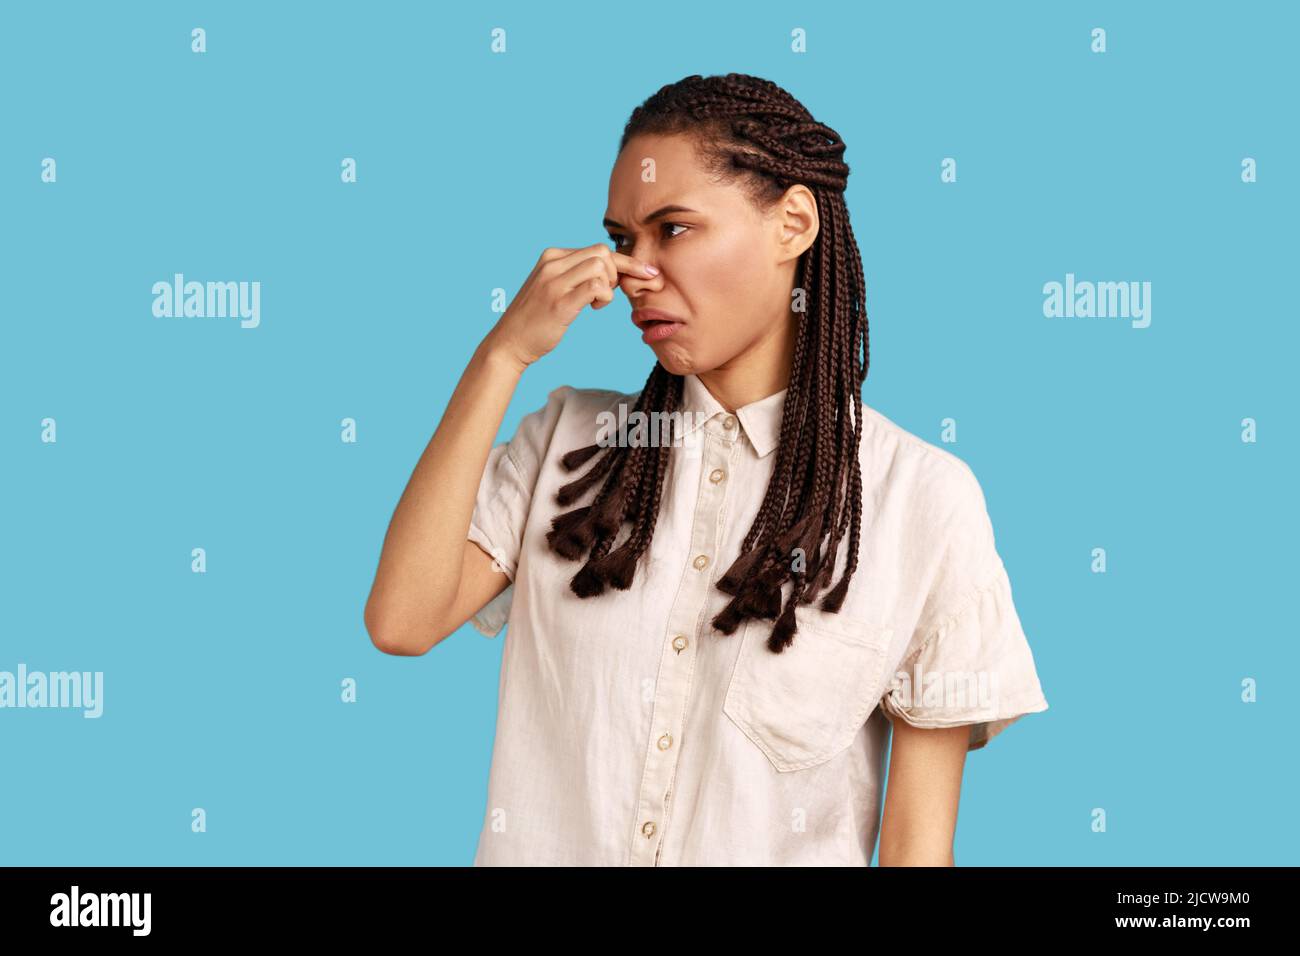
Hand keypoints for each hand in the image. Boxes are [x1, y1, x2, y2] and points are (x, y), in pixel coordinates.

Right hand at [485, 244, 657, 369]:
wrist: (509, 342)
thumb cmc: (536, 318)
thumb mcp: (554, 287)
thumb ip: (576, 274)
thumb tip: (611, 269)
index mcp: (552, 256)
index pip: (597, 248)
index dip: (625, 261)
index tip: (646, 273)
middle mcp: (552, 263)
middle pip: (602, 252)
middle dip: (619, 272)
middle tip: (609, 294)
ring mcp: (554, 282)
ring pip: (600, 266)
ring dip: (609, 287)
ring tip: (597, 303)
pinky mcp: (559, 302)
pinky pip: (596, 287)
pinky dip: (604, 297)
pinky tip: (593, 308)